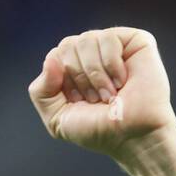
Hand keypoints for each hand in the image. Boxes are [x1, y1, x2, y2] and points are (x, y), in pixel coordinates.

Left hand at [27, 26, 175, 161]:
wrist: (131, 137)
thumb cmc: (98, 130)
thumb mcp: (57, 119)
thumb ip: (40, 91)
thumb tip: (51, 59)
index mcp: (73, 68)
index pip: (55, 57)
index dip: (64, 82)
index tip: (81, 103)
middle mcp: (92, 53)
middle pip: (67, 45)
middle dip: (79, 78)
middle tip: (97, 99)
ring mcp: (113, 46)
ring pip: (86, 40)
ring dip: (95, 75)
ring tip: (110, 94)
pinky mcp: (134, 41)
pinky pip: (108, 38)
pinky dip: (111, 65)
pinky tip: (122, 81)